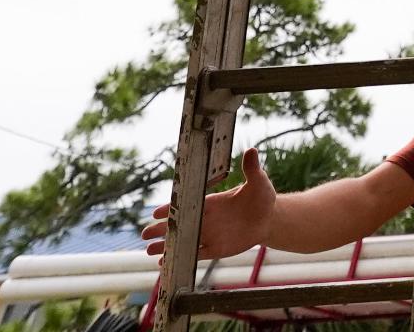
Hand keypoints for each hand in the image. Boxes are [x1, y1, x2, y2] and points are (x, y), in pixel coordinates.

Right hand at [142, 148, 277, 258]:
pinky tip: (165, 263)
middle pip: (179, 224)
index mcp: (211, 202)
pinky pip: (196, 254)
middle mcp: (206, 218)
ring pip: (183, 241)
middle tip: (144, 235)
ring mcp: (209, 234)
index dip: (171, 208)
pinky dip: (182, 258)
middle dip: (160, 229)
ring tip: (148, 252)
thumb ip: (251, 169)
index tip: (155, 213)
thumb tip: (251, 150)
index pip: (187, 204)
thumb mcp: (258, 182)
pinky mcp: (216, 248)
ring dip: (166, 246)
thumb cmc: (262, 197)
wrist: (269, 218)